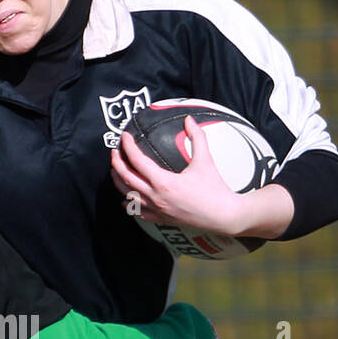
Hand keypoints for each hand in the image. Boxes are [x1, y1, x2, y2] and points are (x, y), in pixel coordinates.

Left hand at [111, 114, 245, 235]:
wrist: (222, 215)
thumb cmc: (215, 188)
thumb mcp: (205, 160)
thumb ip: (197, 137)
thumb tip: (189, 120)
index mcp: (163, 182)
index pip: (137, 161)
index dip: (128, 146)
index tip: (124, 136)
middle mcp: (156, 197)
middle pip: (126, 178)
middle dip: (116, 163)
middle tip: (114, 151)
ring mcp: (157, 210)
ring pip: (128, 196)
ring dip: (119, 182)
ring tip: (116, 170)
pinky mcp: (161, 219)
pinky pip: (138, 213)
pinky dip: (129, 204)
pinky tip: (126, 199)